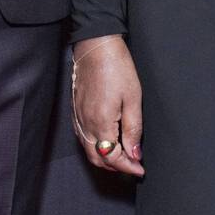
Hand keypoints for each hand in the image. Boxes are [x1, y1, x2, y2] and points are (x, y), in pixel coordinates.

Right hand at [71, 36, 144, 177]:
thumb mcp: (133, 98)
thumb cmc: (117, 67)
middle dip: (115, 167)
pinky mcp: (75, 109)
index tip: (140, 169)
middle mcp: (86, 123)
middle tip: (132, 166)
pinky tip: (105, 142)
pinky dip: (93, 146)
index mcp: (101, 122)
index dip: (127, 167)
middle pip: (97, 158)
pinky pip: (82, 137)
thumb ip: (133, 129)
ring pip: (88, 150)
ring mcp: (78, 117)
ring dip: (104, 158)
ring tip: (121, 157)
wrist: (96, 45)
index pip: (112, 157)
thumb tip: (134, 154)